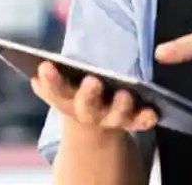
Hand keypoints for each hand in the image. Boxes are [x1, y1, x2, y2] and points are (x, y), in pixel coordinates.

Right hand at [29, 62, 157, 132]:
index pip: (54, 89)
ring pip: (115, 115)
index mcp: (67, 100)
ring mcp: (110, 118)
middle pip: (86, 106)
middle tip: (92, 82)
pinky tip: (152, 113)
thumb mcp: (64, 85)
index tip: (45, 66)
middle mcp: (87, 112)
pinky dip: (145, 119)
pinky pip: (139, 122)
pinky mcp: (132, 121)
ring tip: (124, 94)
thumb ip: (52, 78)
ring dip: (120, 107)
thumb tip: (39, 64)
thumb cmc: (77, 93)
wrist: (94, 126)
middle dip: (88, 95)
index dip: (50, 80)